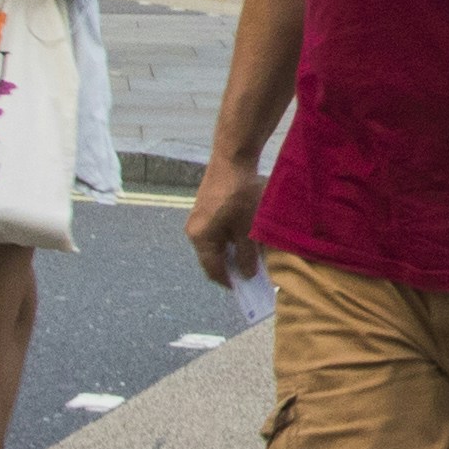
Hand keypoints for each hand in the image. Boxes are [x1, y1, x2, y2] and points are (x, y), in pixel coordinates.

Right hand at [186, 156, 265, 289]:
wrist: (232, 159)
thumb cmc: (239, 196)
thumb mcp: (247, 228)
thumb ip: (247, 255)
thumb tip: (247, 275)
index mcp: (200, 238)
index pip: (212, 269)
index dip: (229, 281)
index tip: (246, 289)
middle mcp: (195, 230)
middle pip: (213, 257)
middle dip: (232, 266)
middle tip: (252, 273)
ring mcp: (199, 219)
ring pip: (217, 244)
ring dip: (234, 251)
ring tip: (253, 255)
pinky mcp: (207, 208)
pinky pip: (218, 231)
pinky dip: (232, 238)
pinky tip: (248, 236)